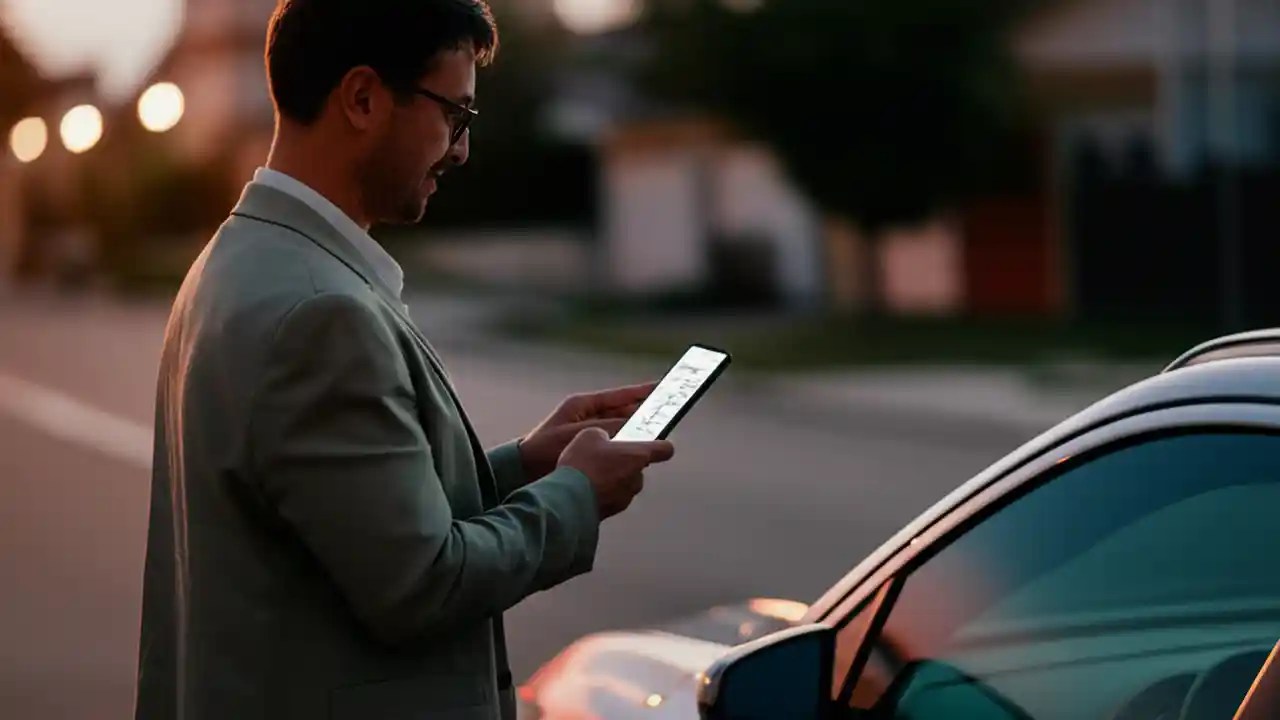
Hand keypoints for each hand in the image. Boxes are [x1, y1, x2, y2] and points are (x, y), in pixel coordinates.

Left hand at [515, 381, 657, 480]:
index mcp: (583, 404)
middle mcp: (587, 416)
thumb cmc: (545, 448)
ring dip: (636, 433)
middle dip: (644, 414)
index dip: (642, 392)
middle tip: (667, 414)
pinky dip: (625, 447)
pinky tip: (637, 454)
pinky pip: (613, 444)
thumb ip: (609, 427)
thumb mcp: (579, 433)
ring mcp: (588, 432)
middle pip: (623, 412)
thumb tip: (637, 425)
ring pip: (621, 429)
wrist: (522, 470)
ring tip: (656, 435)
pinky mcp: (587, 449)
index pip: (619, 395)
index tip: (664, 387)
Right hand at [557, 427, 674, 518]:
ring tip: (592, 472)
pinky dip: (605, 491)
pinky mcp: (614, 509)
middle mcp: (637, 477)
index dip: (661, 445)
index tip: (656, 443)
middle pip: (639, 466)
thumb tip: (603, 438)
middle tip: (606, 456)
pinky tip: (587, 487)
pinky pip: (614, 496)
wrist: (568, 498)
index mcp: (638, 455)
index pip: (665, 449)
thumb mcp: (589, 434)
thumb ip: (603, 433)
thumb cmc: (583, 465)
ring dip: (615, 477)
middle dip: (625, 461)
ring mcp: (626, 496)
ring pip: (626, 482)